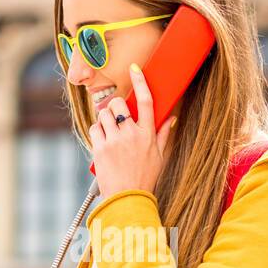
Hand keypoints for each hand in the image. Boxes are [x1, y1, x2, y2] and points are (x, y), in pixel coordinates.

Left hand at [89, 62, 176, 201]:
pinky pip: (95, 128)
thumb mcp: (160, 156)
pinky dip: (97, 131)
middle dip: (113, 106)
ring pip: (103, 114)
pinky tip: (103, 142)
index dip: (140, 81)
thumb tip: (173, 118)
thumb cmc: (145, 179)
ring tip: (109, 133)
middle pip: (118, 104)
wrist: (128, 199)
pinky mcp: (101, 148)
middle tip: (114, 118)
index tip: (135, 68)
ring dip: (104, 119)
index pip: (146, 100)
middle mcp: (132, 134)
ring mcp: (115, 140)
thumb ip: (164, 134)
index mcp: (148, 134)